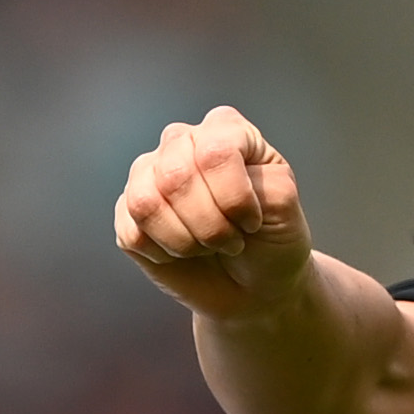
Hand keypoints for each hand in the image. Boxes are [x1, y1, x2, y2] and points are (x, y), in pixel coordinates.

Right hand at [113, 107, 313, 319]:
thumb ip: (259, 179)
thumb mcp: (285, 204)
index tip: (253, 223)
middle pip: (175, 177)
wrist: (252, 283)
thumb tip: (220, 180)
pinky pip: (132, 233)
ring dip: (184, 241)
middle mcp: (180, 142)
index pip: (214, 152)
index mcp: (223, 130)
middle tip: (230, 242)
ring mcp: (148, 175)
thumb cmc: (270, 238)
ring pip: (146, 203)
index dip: (234, 199)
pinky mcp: (127, 213)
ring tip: (206, 246)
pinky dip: (163, 255)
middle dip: (209, 226)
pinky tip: (181, 253)